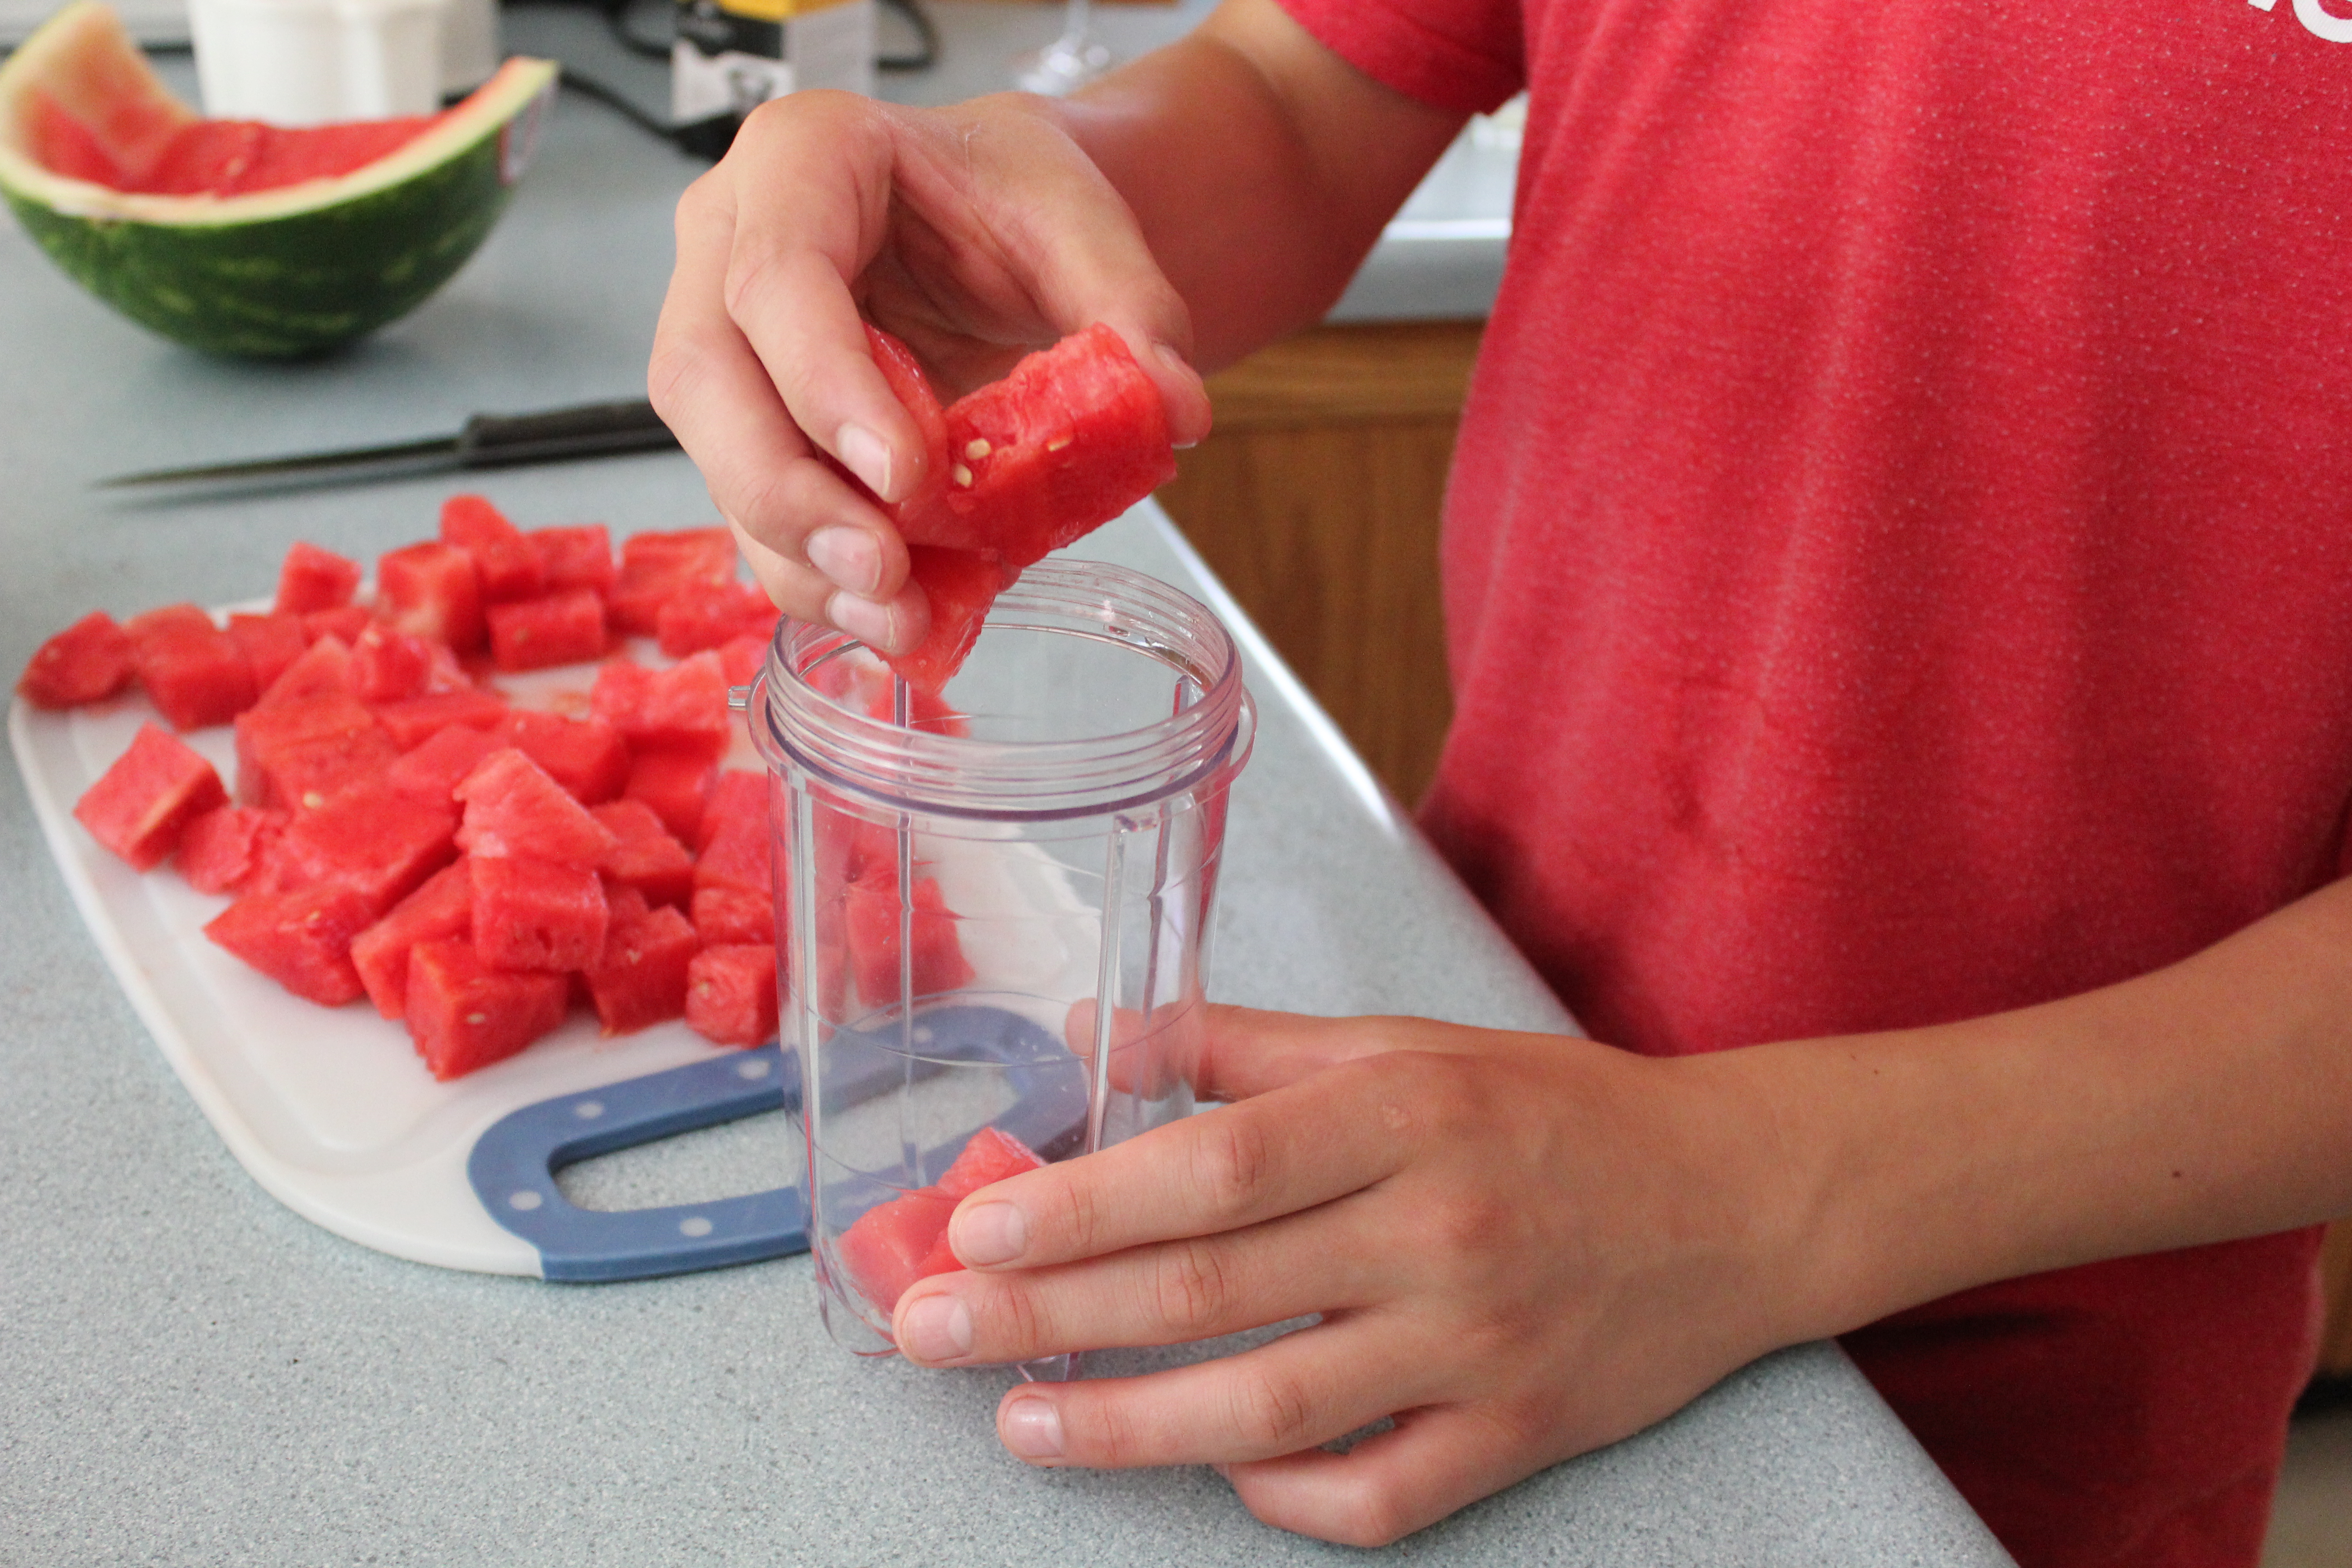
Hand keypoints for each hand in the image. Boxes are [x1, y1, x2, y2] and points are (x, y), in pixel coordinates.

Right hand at [648, 91, 1211, 654]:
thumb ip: (1129, 305)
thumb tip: (1173, 407)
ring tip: (899, 619)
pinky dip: (821, 577)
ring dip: (801, 558)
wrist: (991, 221)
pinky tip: (896, 617)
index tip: (906, 475)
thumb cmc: (1009, 197)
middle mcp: (729, 242)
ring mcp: (724, 338)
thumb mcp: (1082, 223)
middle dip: (788, 493)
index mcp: (802, 157)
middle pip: (705, 380)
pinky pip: (757, 510)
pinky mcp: (750, 425)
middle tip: (883, 572)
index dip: (828, 384)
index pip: (780, 277)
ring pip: (717, 460)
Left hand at [887, 1006, 1820, 1545]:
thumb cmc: (1550, 1112)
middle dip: (1049, 1317)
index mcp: (1407, 1116)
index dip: (1083, 1207)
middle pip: (1214, 1293)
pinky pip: (1375, 1498)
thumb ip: (1243, 1045)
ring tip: (1021, 1423)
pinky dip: (1280, 1497)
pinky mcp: (1516, 1438)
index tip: (974, 1226)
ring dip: (1129, 1428)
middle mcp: (1440, 1234)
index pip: (1215, 1169)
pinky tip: (1205, 1472)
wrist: (1733, 1200)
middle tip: (934, 1330)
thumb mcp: (1403, 1045)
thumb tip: (1094, 1034)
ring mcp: (1480, 1348)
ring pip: (1275, 1414)